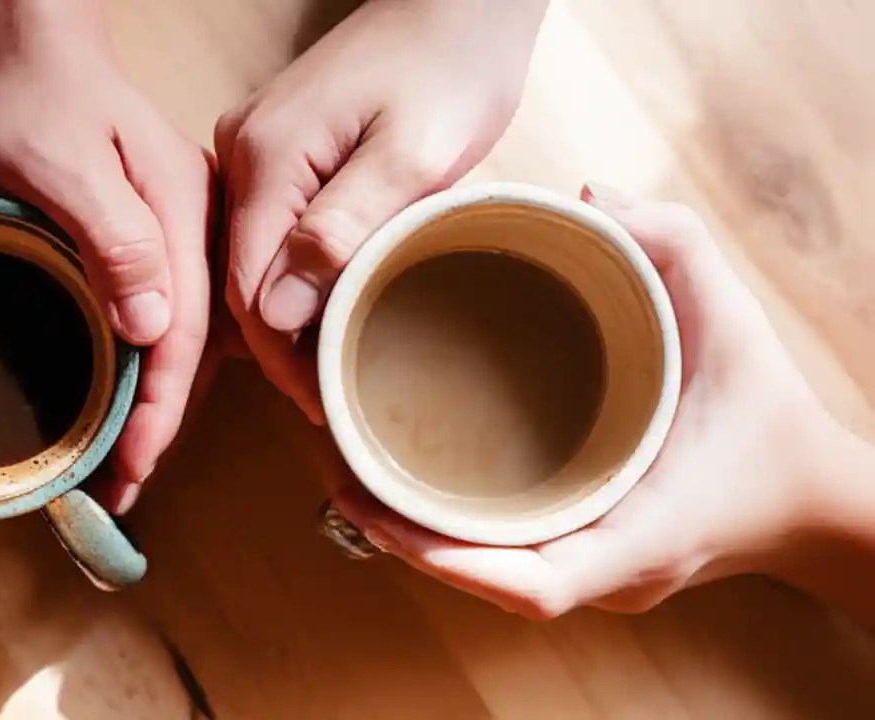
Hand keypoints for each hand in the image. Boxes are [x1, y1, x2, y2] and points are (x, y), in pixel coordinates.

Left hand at [0, 12, 214, 512]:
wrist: (39, 69)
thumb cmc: (39, 106)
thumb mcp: (62, 161)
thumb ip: (114, 234)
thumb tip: (152, 324)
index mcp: (186, 216)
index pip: (186, 332)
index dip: (161, 406)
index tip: (131, 463)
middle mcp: (198, 236)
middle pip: (195, 351)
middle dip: (159, 426)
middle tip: (121, 490)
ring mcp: (183, 244)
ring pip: (184, 346)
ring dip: (156, 410)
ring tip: (122, 470)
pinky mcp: (160, 252)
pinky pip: (165, 326)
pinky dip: (147, 377)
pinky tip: (128, 409)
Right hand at [215, 0, 544, 420]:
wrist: (457, 3)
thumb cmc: (450, 68)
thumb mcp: (412, 155)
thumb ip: (341, 228)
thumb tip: (276, 311)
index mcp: (266, 157)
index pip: (247, 286)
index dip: (280, 358)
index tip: (321, 406)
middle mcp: (242, 153)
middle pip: (240, 277)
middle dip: (280, 347)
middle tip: (329, 401)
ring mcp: (255, 150)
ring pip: (252, 259)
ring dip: (285, 318)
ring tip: (330, 370)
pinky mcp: (278, 150)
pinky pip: (268, 231)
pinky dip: (292, 278)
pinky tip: (324, 310)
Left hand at [332, 184, 839, 618]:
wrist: (808, 495)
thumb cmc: (767, 419)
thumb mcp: (733, 320)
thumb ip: (675, 248)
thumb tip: (591, 199)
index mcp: (640, 537)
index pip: (538, 584)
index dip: (450, 560)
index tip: (382, 513)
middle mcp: (607, 572)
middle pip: (484, 582)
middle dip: (401, 538)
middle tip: (334, 467)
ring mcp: (594, 576)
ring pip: (484, 575)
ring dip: (412, 538)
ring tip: (345, 474)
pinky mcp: (585, 561)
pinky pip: (500, 560)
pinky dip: (445, 533)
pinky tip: (399, 488)